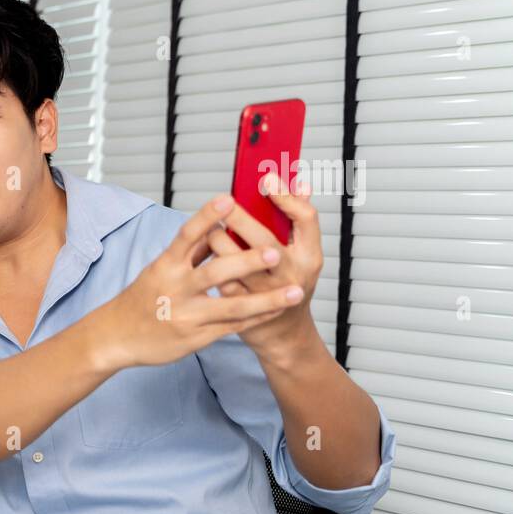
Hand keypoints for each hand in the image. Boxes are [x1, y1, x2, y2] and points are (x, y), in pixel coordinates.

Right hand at [89, 194, 305, 371]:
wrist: (116, 337)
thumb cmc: (142, 298)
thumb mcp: (158, 270)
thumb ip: (189, 251)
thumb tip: (217, 225)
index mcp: (164, 266)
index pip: (186, 235)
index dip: (206, 216)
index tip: (228, 198)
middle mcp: (175, 289)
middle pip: (214, 273)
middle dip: (246, 262)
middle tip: (274, 253)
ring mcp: (186, 316)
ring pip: (232, 306)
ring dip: (267, 299)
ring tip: (296, 291)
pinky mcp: (195, 337)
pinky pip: (233, 326)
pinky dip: (259, 317)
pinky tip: (280, 309)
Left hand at [208, 174, 322, 363]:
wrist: (282, 335)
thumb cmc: (289, 286)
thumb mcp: (303, 254)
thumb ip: (298, 220)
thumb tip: (300, 182)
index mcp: (310, 256)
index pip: (305, 219)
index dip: (286, 197)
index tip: (266, 178)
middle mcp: (290, 274)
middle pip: (264, 238)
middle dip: (239, 216)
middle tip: (223, 201)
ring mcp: (264, 293)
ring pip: (233, 259)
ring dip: (217, 237)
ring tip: (211, 227)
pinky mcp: (238, 307)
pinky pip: (217, 278)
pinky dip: (207, 261)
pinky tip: (202, 251)